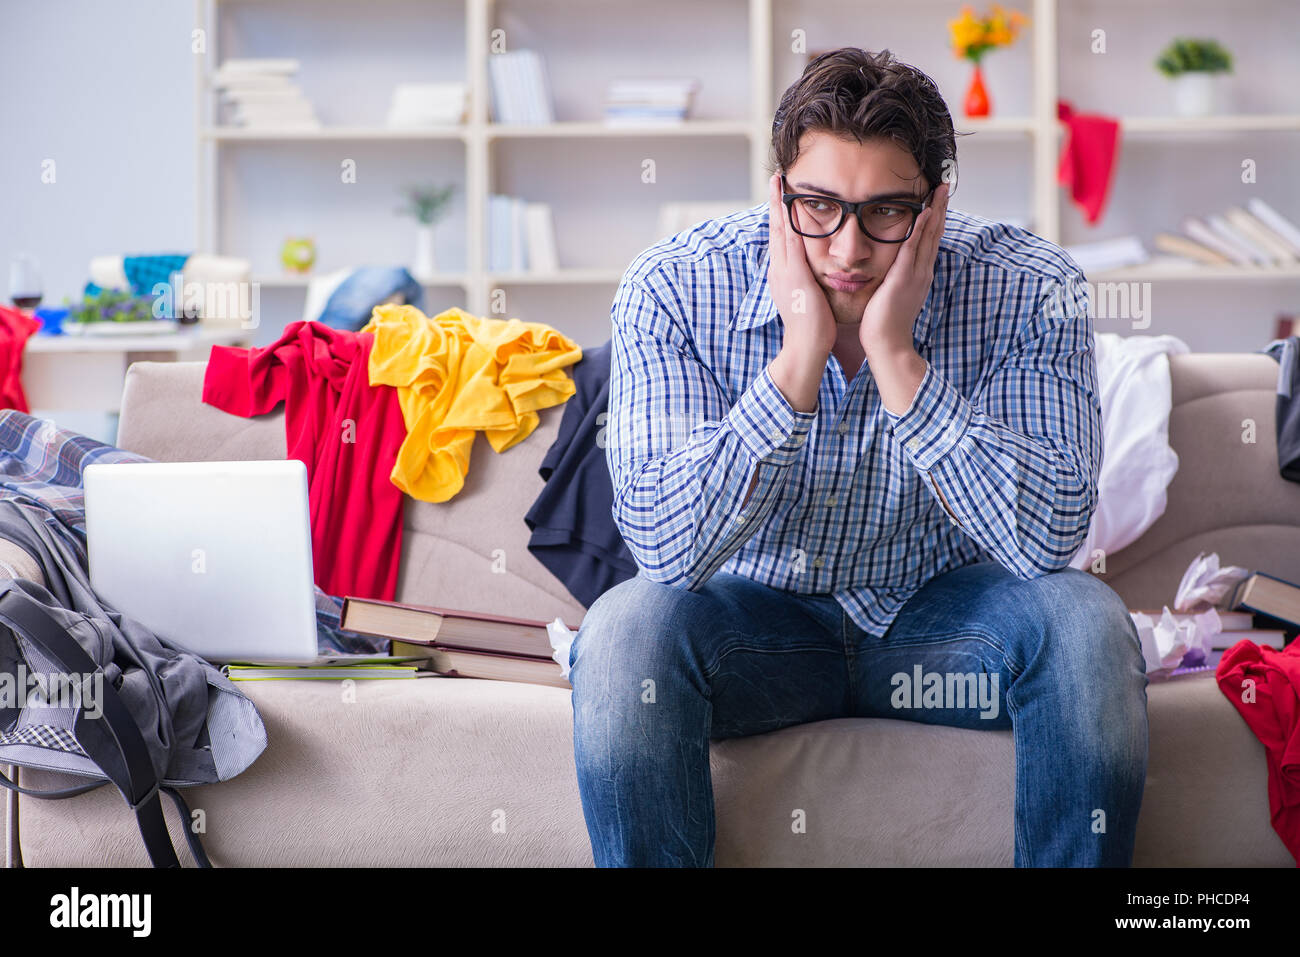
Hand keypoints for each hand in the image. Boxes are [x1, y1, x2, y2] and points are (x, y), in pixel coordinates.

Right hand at [768, 173, 836, 361]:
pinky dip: (789, 223)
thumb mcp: (806, 296)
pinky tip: (791, 207)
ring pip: (779, 230)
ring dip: (778, 204)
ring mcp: (784, 272)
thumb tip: (812, 271)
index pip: (779, 237)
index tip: (780, 194)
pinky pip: (791, 243)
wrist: (806, 346)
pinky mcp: (795, 275)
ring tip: (778, 183)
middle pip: (774, 227)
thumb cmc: (812, 326)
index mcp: (783, 273)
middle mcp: (779, 269)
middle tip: (775, 177)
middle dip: (774, 201)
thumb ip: (806, 280)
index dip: (778, 214)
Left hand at [859, 181, 948, 360]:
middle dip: (941, 208)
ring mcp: (916, 275)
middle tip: (945, 185)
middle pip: (935, 233)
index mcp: (920, 275)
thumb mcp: (893, 295)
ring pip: (929, 236)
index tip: (937, 200)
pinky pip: (912, 248)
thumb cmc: (884, 324)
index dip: (935, 219)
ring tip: (940, 190)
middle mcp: (922, 272)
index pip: (930, 241)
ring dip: (935, 211)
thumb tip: (891, 270)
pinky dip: (920, 229)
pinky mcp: (903, 278)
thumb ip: (895, 279)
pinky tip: (925, 212)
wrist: (887, 344)